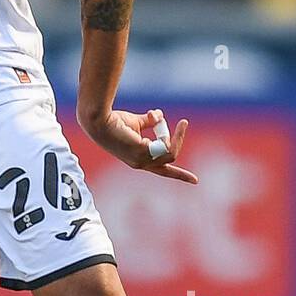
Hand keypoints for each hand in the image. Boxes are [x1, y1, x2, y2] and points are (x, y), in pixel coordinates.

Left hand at [79, 107, 197, 183]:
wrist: (99, 119)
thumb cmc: (112, 121)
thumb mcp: (135, 123)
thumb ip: (149, 122)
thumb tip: (159, 115)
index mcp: (138, 158)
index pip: (161, 170)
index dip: (178, 174)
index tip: (195, 180)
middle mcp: (140, 163)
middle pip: (170, 159)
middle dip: (179, 142)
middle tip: (183, 122)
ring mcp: (141, 160)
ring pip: (171, 152)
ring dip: (177, 135)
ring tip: (174, 120)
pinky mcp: (142, 153)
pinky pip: (167, 146)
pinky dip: (172, 133)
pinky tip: (160, 119)